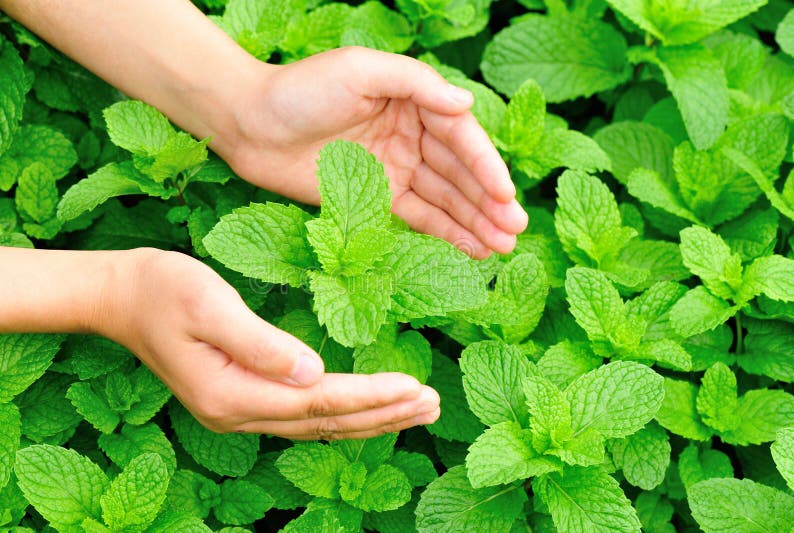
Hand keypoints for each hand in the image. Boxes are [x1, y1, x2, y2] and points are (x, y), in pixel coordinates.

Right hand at [99, 248, 439, 438]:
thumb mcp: (208, 305)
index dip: (371, 396)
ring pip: (318, 425)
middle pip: (326, 423)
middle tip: (434, 405)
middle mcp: (238, 413)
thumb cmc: (163, 289)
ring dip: (370, 418)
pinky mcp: (241, 399)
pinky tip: (369, 407)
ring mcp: (238, 411)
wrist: (120, 297)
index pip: (319, 402)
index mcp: (233, 393)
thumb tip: (312, 373)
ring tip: (418, 411)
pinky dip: (344, 413)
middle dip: (383, 415)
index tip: (416, 388)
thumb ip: (260, 342)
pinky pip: (304, 416)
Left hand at [222, 46, 527, 257]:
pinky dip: (443, 234)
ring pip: (443, 200)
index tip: (506, 195)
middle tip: (516, 232)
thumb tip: (465, 102)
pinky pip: (415, 218)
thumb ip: (415, 83)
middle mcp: (410, 134)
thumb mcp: (359, 70)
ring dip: (474, 223)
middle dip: (488, 203)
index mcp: (412, 100)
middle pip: (458, 173)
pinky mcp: (374, 198)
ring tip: (502, 249)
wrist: (248, 124)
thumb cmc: (300, 88)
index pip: (460, 136)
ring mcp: (393, 169)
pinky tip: (469, 251)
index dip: (485, 167)